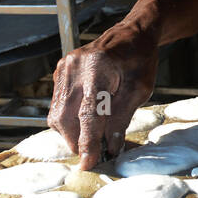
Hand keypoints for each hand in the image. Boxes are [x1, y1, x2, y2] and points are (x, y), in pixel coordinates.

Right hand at [47, 27, 158, 170]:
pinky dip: (69, 121)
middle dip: (78, 141)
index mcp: (97, 68)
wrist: (130, 35)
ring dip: (72, 134)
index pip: (88, 113)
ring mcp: (63, 69)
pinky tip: (84, 124)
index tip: (89, 163)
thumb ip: (122, 117)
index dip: (88, 141)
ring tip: (91, 140)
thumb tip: (111, 147)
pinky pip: (57, 105)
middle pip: (65, 117)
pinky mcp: (59, 73)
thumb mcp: (140, 89)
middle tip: (95, 155)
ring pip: (57, 115)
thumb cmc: (139, 60)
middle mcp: (74, 68)